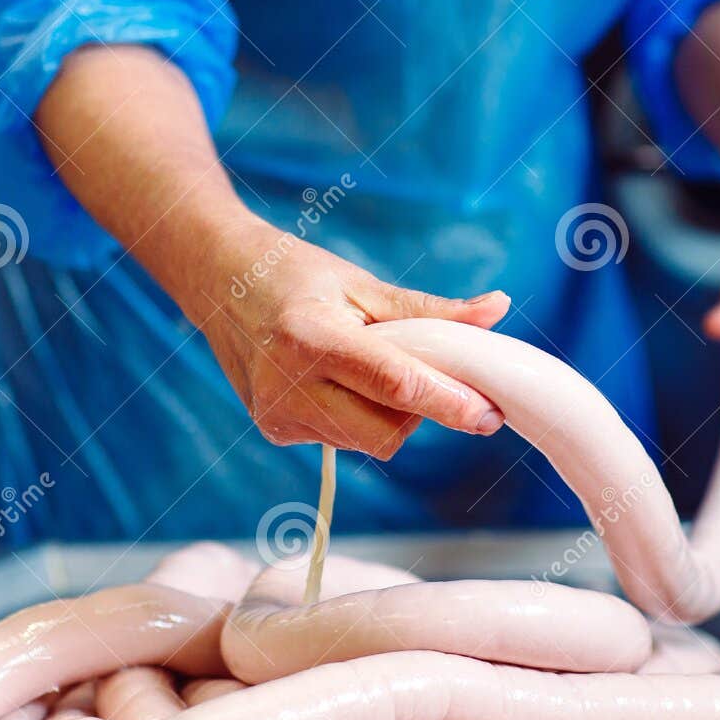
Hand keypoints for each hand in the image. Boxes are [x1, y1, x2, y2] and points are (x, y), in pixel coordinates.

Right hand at [195, 217, 510, 458]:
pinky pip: (342, 441)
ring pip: (367, 442)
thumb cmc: (296, 276)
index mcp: (314, 338)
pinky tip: (338, 383)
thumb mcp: (364, 285)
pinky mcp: (274, 430)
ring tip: (367, 367)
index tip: (489, 413)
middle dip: (419, 412)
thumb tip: (499, 308)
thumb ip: (433, 310)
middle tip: (428, 376)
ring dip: (387, 415)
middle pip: (386, 432)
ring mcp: (277, 414)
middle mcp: (289, 385)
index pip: (395, 385)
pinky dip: (357, 418)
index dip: (447, 402)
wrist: (220, 283)